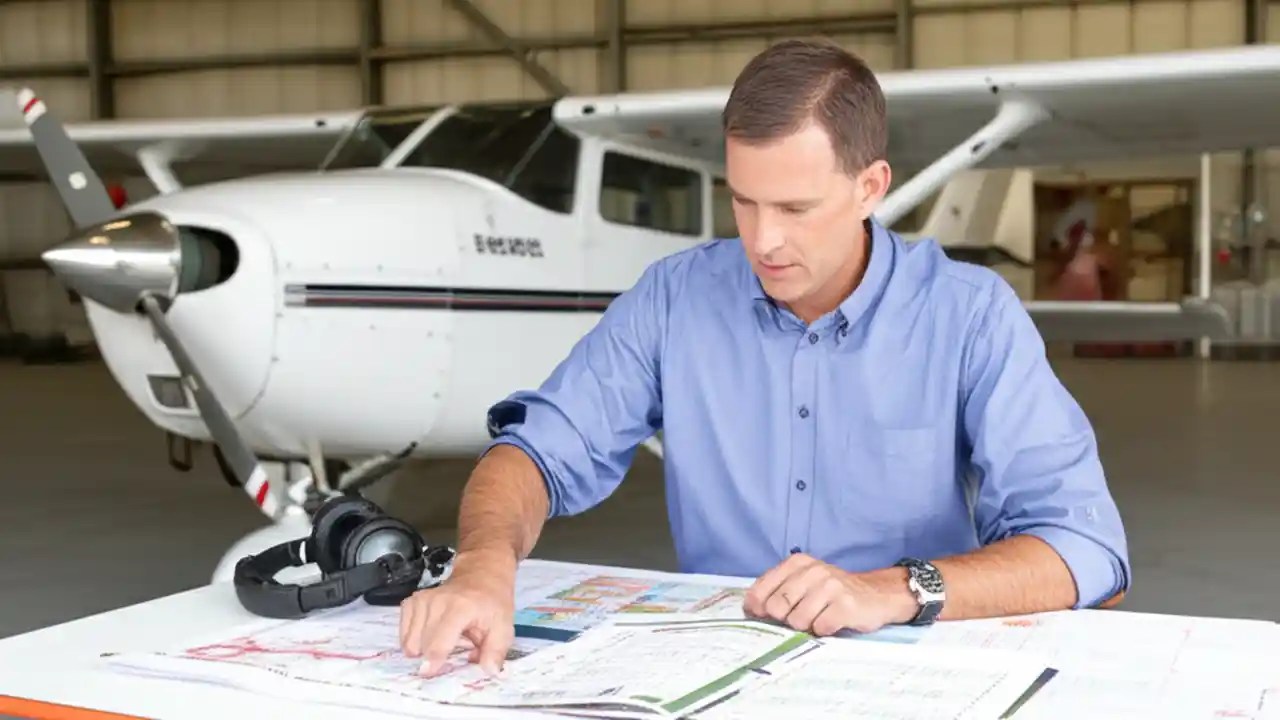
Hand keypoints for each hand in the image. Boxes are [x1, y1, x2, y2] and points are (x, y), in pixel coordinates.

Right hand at [399, 550, 515, 676]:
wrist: (481, 576)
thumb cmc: (492, 604)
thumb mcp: (503, 627)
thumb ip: (496, 651)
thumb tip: (489, 671)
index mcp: (460, 608)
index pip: (439, 640)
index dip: (434, 661)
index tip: (429, 673)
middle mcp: (437, 601)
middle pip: (423, 643)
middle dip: (433, 657)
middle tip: (450, 656)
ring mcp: (422, 599)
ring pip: (411, 639)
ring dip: (423, 648)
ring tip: (443, 642)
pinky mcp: (413, 600)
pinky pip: (404, 628)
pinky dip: (412, 639)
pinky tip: (426, 638)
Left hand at [743, 553, 916, 635]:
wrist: (875, 595)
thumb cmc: (831, 592)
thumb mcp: (803, 582)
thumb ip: (776, 590)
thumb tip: (749, 608)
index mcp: (797, 563)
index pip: (762, 589)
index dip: (757, 607)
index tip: (760, 615)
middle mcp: (813, 571)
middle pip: (777, 607)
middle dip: (784, 619)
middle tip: (799, 617)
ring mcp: (831, 586)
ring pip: (797, 620)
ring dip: (806, 626)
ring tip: (818, 618)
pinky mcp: (846, 605)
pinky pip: (820, 628)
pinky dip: (823, 630)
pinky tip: (832, 622)